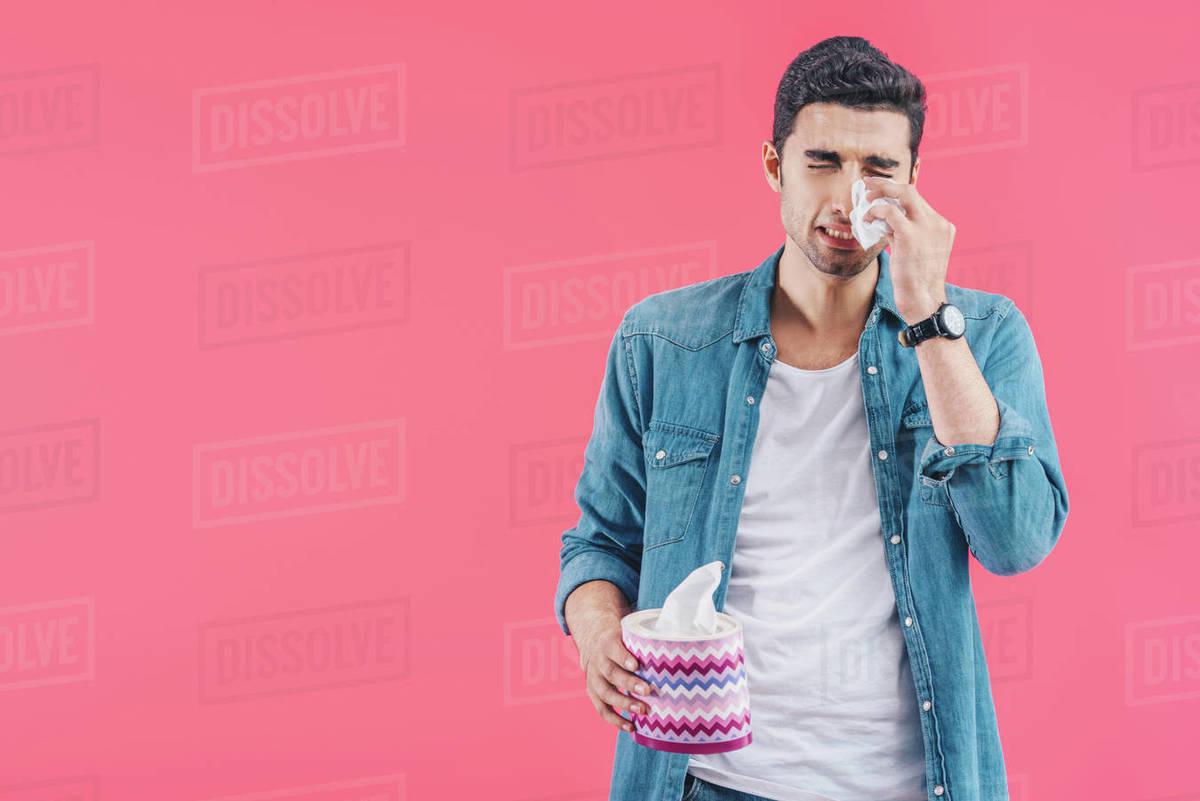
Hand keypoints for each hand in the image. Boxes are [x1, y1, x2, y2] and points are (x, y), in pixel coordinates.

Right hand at [573, 612, 651, 732]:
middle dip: (629, 683)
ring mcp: (593, 679)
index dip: (624, 658)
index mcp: (607, 644)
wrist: (594, 645)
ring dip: (624, 704)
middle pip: (611, 673)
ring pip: (606, 693)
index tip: (637, 665)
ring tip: (643, 711)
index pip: (614, 650)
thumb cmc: (622, 642)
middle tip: (647, 691)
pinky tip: (631, 727)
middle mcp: (598, 662)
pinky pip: (603, 710)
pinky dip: (616, 720)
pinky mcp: (593, 694)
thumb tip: (680, 648)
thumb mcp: (628, 635)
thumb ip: (646, 642)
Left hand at [861, 175, 954, 323]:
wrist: (923, 301)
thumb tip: (885, 222)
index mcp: (942, 226)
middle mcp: (938, 223)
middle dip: (887, 184)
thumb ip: (904, 234)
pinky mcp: (911, 235)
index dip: (897, 192)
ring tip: (865, 198)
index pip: (918, 200)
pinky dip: (875, 212)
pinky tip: (866, 219)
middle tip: (868, 183)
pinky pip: (890, 212)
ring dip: (881, 192)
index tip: (881, 190)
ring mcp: (927, 227)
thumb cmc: (916, 281)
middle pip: (912, 191)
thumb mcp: (914, 251)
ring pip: (904, 194)